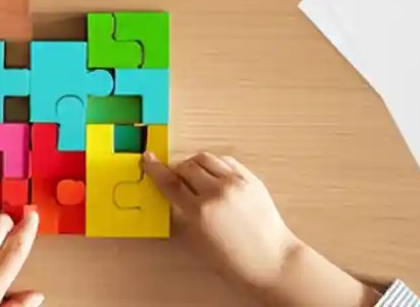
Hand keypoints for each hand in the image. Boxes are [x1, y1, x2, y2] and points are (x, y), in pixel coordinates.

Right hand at [143, 152, 299, 294]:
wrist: (272, 260)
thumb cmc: (236, 261)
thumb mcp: (199, 242)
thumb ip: (185, 214)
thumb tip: (175, 195)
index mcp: (200, 212)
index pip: (170, 182)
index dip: (155, 169)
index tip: (148, 159)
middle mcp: (217, 192)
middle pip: (186, 167)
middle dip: (176, 169)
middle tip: (173, 175)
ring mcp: (236, 183)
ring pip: (205, 158)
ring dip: (194, 163)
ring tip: (194, 175)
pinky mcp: (251, 179)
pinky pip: (226, 160)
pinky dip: (214, 163)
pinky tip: (214, 174)